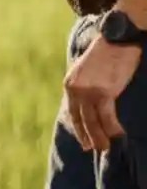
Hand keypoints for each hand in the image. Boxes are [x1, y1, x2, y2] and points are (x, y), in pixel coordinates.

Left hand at [62, 34, 139, 151]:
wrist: (116, 39)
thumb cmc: (105, 53)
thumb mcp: (85, 70)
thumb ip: (83, 85)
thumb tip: (87, 101)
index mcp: (69, 84)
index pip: (72, 111)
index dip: (77, 127)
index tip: (82, 139)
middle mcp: (75, 90)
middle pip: (80, 119)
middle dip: (86, 136)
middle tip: (92, 149)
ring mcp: (89, 92)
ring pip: (92, 121)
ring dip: (99, 137)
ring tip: (105, 148)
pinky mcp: (104, 92)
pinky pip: (107, 116)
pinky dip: (112, 127)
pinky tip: (118, 134)